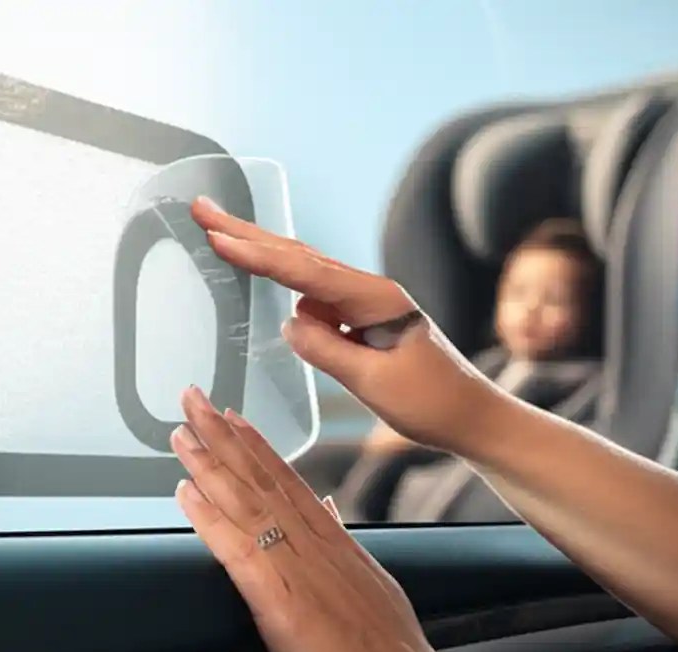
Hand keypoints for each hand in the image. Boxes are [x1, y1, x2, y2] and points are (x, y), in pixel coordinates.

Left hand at [170, 387, 461, 651]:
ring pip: (243, 499)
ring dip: (207, 461)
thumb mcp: (370, 580)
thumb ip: (343, 541)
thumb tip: (331, 509)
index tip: (232, 417)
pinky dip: (206, 515)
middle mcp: (313, 540)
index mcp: (332, 539)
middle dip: (224, 435)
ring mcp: (295, 564)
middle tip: (194, 399)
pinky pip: (233, 546)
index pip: (287, 479)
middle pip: (260, 476)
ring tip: (181, 430)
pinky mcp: (276, 596)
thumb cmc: (390, 648)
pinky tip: (184, 492)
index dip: (255, 446)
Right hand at [190, 197, 501, 456]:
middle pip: (298, 256)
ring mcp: (365, 303)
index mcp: (375, 301)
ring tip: (217, 233)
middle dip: (248, 233)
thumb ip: (327, 351)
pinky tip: (259, 273)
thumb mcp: (375, 383)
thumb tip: (290, 322)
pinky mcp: (362, 320)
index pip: (304, 274)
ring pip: (303, 272)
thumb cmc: (433, 402)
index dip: (257, 256)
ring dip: (260, 252)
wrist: (473, 416)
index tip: (217, 237)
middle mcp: (370, 292)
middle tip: (204, 209)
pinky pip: (314, 296)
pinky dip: (282, 281)